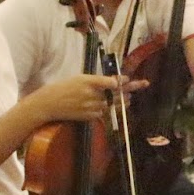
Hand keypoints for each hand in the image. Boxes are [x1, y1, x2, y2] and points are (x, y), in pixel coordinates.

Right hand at [25, 74, 141, 124]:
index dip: (122, 80)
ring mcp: (92, 107)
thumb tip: (114, 82)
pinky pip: (104, 112)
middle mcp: (92, 95)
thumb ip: (97, 80)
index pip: (111, 82)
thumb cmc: (63, 88)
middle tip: (144, 83)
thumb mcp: (79, 78)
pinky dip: (107, 108)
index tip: (129, 78)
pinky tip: (106, 104)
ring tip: (130, 97)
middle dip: (132, 88)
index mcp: (89, 82)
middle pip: (117, 93)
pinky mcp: (90, 116)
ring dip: (122, 100)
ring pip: (113, 104)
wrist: (49, 105)